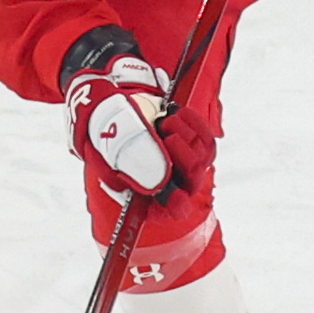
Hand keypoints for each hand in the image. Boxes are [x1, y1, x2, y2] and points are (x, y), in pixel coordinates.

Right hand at [63, 48, 214, 201]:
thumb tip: (160, 181)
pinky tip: (175, 114)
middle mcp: (168, 180)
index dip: (177, 205)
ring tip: (164, 122)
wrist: (112, 104)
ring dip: (185, 135)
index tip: (177, 198)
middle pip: (192, 180)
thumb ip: (133, 165)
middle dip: (184, 157)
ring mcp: (182, 161)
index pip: (171, 208)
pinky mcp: (192, 141)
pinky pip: (206, 138)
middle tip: (168, 137)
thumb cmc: (107, 131)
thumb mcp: (112, 146)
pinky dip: (194, 123)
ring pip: (202, 158)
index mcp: (147, 191)